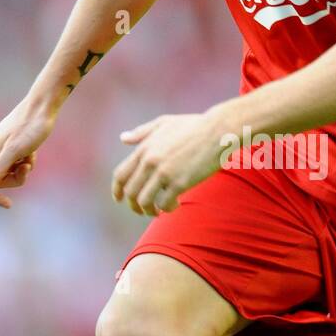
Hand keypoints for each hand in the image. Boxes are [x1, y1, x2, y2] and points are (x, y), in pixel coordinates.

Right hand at [0, 97, 56, 208]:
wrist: (43, 105)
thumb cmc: (32, 127)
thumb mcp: (16, 150)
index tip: (9, 204)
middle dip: (13, 179)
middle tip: (27, 167)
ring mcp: (1, 147)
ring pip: (7, 172)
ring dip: (21, 170)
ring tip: (30, 158)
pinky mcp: (11, 145)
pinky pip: (15, 163)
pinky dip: (25, 162)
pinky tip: (33, 152)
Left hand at [112, 111, 230, 214]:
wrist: (218, 131)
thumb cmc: (194, 126)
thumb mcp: (164, 123)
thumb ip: (142, 132)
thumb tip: (122, 138)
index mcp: (144, 149)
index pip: (120, 175)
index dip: (116, 190)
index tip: (119, 199)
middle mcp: (150, 161)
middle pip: (131, 192)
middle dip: (134, 206)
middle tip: (142, 211)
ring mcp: (164, 172)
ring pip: (144, 201)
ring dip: (148, 211)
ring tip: (157, 212)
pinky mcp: (180, 182)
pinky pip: (164, 203)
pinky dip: (167, 208)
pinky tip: (175, 205)